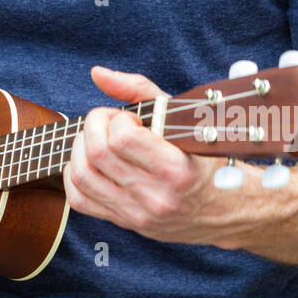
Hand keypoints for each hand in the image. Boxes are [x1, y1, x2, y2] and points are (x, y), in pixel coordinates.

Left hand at [62, 66, 219, 242]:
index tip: (128, 118)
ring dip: (80, 148)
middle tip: (108, 122)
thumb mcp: (181, 118)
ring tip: (97, 139)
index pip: (121, 138)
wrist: (224, 209)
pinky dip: (73, 176)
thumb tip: (97, 73)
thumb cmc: (203, 157)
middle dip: (93, 126)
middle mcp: (156, 197)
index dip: (116, 118)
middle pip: (97, 153)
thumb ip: (138, 89)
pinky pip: (79, 200)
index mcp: (175, 169)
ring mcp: (138, 214)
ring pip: (82, 176)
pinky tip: (89, 162)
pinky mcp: (125, 223)